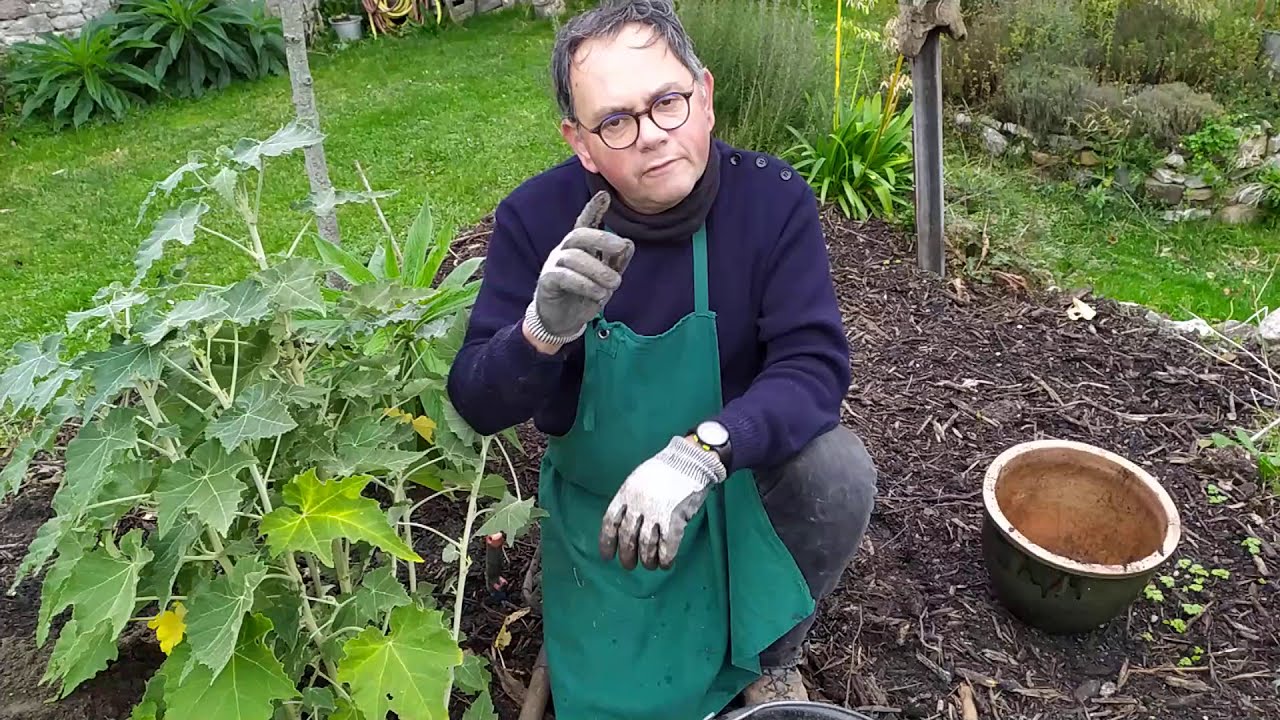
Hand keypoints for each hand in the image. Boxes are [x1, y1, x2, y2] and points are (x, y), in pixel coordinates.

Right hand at [523, 191, 634, 345]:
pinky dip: (585, 284)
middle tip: (620, 246)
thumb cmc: (583, 295)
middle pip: (579, 235)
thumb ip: (617, 263)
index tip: (605, 195)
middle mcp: (565, 251)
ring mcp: (554, 265)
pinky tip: (598, 294)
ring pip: (575, 258)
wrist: (561, 321)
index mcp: (579, 247)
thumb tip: (629, 243)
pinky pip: (565, 277)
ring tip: (614, 284)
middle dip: (601, 238)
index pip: (585, 223)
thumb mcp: (606, 279)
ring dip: (598, 270)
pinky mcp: (547, 282)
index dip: (593, 209)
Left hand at [599, 436, 726, 570]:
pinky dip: (665, 558)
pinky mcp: (674, 519)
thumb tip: (626, 523)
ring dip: (647, 559)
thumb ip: (631, 500)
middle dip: (627, 555)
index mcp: (626, 494)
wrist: (691, 461)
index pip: (610, 522)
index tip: (607, 556)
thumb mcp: (638, 479)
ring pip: (646, 544)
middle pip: (627, 537)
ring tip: (649, 566)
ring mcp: (656, 512)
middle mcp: (638, 505)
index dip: (607, 542)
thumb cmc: (665, 469)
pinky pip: (667, 545)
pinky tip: (665, 564)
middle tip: (629, 565)